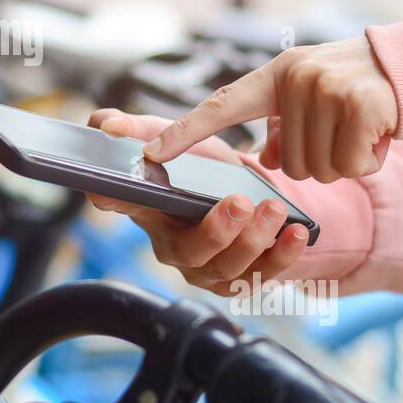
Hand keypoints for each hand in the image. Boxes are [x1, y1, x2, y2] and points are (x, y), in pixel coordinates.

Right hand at [86, 110, 307, 295]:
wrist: (246, 193)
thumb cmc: (202, 169)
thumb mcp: (175, 139)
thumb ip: (140, 127)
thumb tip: (106, 123)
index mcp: (149, 211)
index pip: (121, 203)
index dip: (112, 198)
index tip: (109, 191)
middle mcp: (174, 247)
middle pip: (188, 251)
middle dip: (216, 230)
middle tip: (240, 202)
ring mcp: (207, 269)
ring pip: (227, 268)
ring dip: (254, 240)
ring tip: (274, 209)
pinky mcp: (241, 280)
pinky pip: (261, 276)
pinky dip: (282, 257)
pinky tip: (296, 233)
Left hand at [144, 37, 397, 182]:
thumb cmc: (363, 89)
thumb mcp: (315, 97)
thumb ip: (283, 125)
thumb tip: (263, 159)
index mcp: (277, 74)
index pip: (220, 106)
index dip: (184, 133)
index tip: (149, 154)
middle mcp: (297, 77)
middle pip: (286, 163)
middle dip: (318, 160)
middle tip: (345, 132)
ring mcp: (327, 89)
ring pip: (317, 169)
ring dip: (345, 162)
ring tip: (363, 130)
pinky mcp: (362, 106)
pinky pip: (350, 166)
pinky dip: (369, 161)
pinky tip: (381, 135)